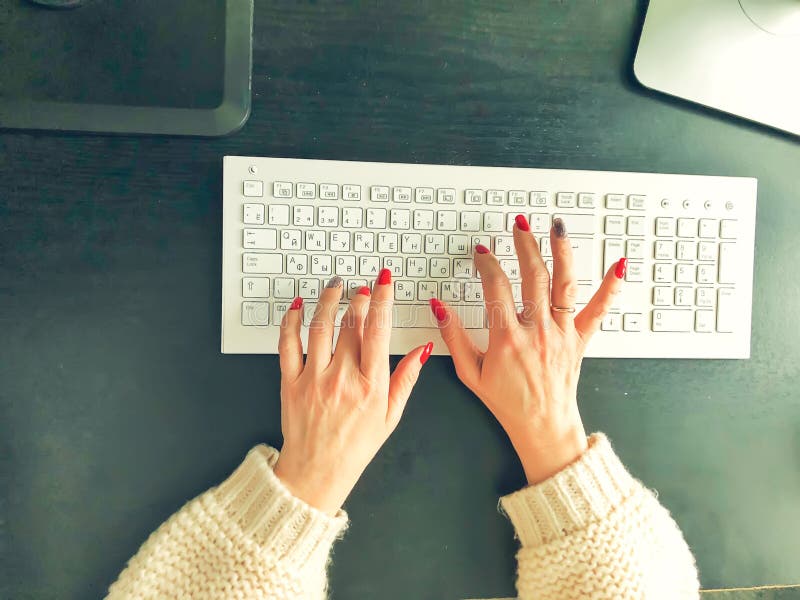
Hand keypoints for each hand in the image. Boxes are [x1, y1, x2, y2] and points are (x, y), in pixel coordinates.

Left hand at [273, 271, 432, 513]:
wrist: (317, 472)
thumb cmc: (355, 447)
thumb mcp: (391, 416)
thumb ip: (407, 378)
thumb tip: (422, 350)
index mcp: (370, 386)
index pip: (378, 331)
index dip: (382, 300)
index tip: (383, 282)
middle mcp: (342, 379)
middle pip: (350, 324)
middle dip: (357, 298)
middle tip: (361, 288)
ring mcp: (313, 379)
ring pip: (320, 327)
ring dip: (328, 300)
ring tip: (335, 287)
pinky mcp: (289, 383)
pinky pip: (287, 344)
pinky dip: (290, 321)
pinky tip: (298, 307)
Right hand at [432, 215, 625, 483]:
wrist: (543, 427)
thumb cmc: (507, 403)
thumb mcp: (470, 372)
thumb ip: (453, 336)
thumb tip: (439, 307)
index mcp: (507, 338)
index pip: (495, 287)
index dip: (487, 264)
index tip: (482, 253)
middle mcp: (537, 331)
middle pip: (532, 276)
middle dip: (524, 245)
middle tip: (519, 225)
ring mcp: (561, 333)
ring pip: (563, 284)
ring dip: (561, 251)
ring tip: (556, 226)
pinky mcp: (579, 339)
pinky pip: (598, 310)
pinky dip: (610, 287)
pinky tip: (619, 265)